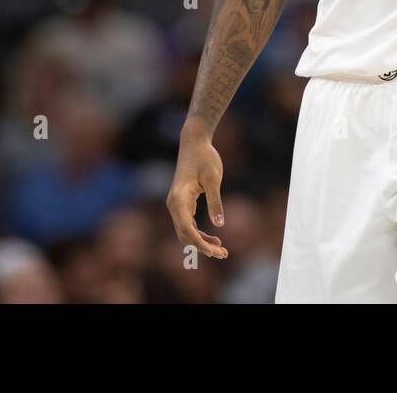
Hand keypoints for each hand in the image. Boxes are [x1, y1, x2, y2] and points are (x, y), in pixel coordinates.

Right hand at [166, 122, 228, 259]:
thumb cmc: (204, 157)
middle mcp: (174, 204)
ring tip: (221, 249)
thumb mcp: (213, 178)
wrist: (194, 142)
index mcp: (179, 198)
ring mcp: (176, 204)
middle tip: (223, 253)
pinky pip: (187, 223)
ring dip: (201, 242)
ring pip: (185, 231)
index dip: (200, 243)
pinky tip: (213, 238)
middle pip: (184, 234)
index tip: (215, 251)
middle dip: (202, 246)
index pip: (186, 228)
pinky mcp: (182, 202)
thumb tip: (219, 224)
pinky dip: (198, 233)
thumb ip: (215, 201)